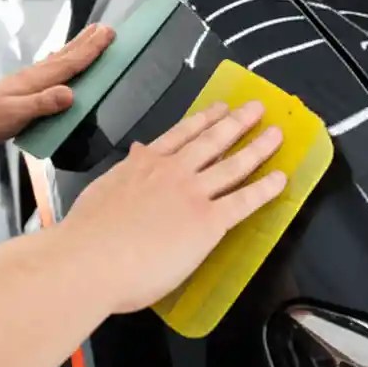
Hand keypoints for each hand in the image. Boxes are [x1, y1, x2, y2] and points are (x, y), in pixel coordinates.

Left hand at [0, 24, 114, 143]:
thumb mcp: (16, 115)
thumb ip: (43, 104)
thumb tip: (71, 94)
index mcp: (38, 81)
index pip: (71, 63)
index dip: (91, 49)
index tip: (109, 34)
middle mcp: (36, 75)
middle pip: (68, 55)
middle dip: (88, 41)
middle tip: (107, 28)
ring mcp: (30, 78)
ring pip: (60, 58)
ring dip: (78, 46)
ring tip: (92, 35)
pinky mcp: (25, 85)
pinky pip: (52, 66)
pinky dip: (63, 58)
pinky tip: (64, 57)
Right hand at [58, 101, 286, 313]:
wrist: (92, 259)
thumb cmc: (88, 235)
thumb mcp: (104, 188)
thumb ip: (126, 172)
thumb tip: (134, 155)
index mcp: (143, 164)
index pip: (181, 134)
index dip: (204, 119)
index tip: (219, 108)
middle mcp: (172, 171)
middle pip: (212, 140)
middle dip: (236, 122)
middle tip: (255, 109)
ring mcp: (192, 194)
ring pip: (233, 165)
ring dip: (257, 147)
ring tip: (275, 135)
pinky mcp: (208, 222)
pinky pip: (243, 201)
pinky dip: (264, 189)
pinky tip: (279, 180)